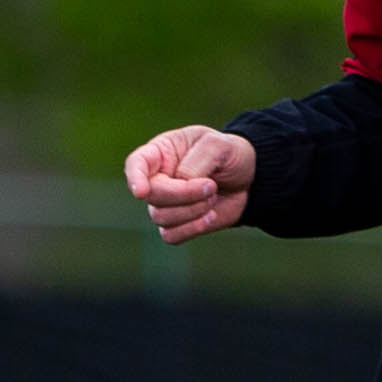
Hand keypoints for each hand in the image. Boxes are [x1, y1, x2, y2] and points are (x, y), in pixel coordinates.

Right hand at [124, 126, 258, 244]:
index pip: (136, 164)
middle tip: (210, 185)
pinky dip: (192, 228)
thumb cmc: (228, 154)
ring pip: (161, 217)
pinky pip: (171, 236)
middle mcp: (156, 179)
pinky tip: (211, 216)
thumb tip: (180, 184)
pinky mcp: (177, 224)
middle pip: (152, 195)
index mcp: (160, 152)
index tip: (141, 192)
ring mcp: (164, 204)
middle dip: (183, 194)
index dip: (134, 178)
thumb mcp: (218, 146)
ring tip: (213, 195)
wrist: (247, 178)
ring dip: (193, 210)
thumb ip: (195, 163)